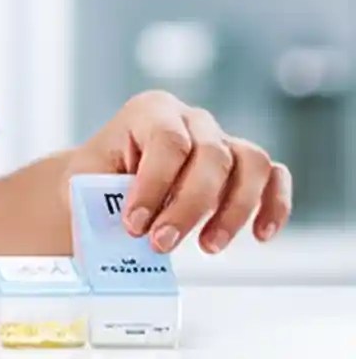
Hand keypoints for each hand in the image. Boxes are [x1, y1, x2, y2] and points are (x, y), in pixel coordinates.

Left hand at [69, 90, 291, 253]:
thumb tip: (114, 221)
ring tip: (207, 246)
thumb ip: (95, 194)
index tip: (135, 224)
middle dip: (189, 206)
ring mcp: (222, 139)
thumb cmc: (95, 178)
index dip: (155, 185)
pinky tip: (261, 234)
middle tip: (162, 243)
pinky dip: (274, 204)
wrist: (104, 182)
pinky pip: (274, 176)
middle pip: (212, 155)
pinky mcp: (243, 165)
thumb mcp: (83, 180)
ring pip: (251, 164)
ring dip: (235, 210)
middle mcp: (192, 119)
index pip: (167, 142)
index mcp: (150, 111)